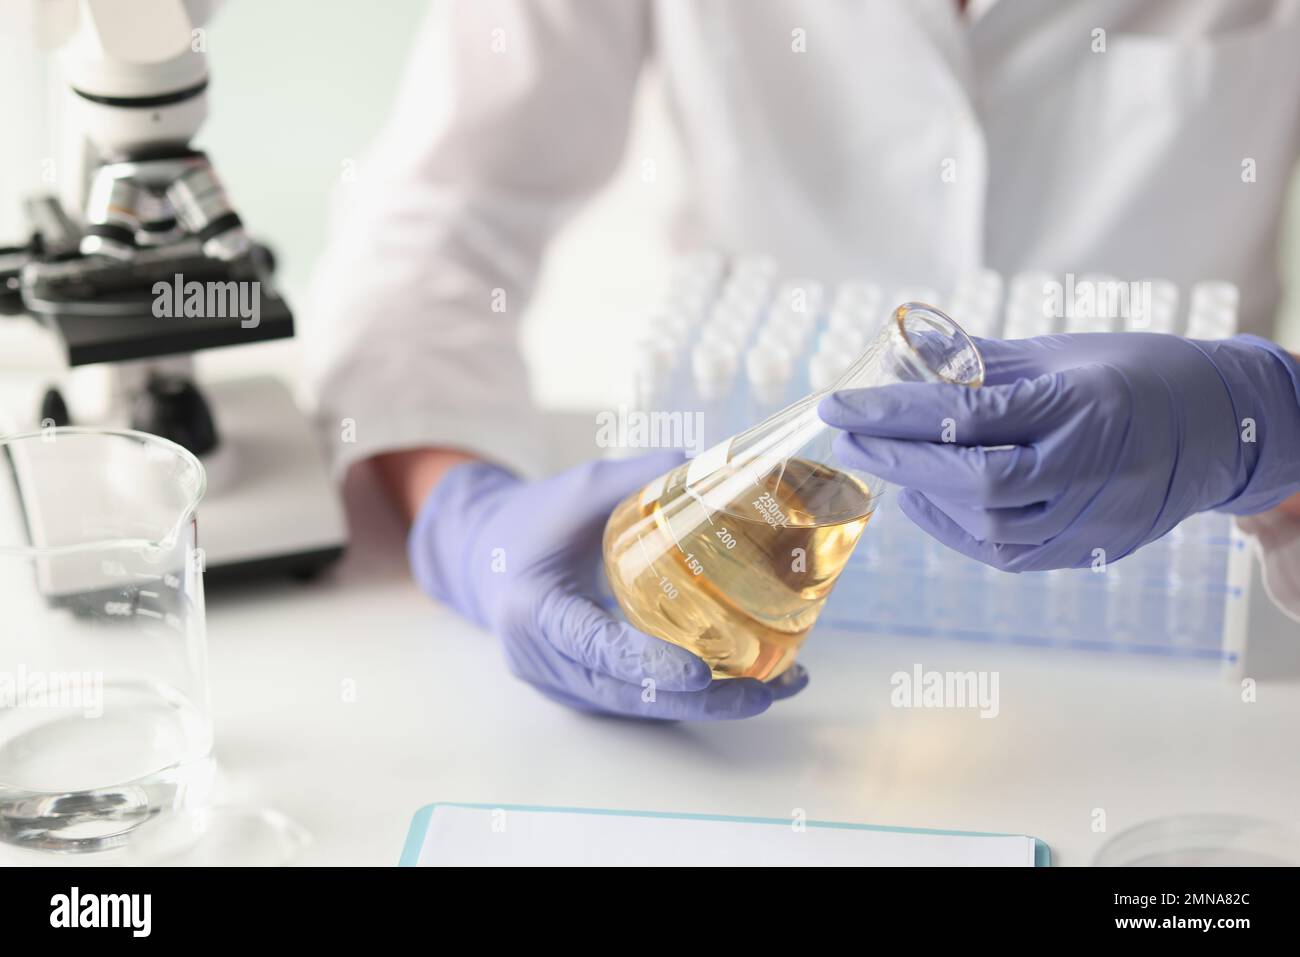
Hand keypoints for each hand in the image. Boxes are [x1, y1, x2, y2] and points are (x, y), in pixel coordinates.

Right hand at [408, 452, 808, 717]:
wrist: (485, 557)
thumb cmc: (534, 520)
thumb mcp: (581, 489)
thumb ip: (644, 480)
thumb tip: (719, 467)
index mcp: (532, 607)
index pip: (593, 644)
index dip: (646, 663)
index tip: (699, 673)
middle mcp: (541, 659)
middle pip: (626, 695)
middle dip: (699, 701)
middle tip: (764, 690)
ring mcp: (558, 684)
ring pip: (637, 708)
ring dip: (705, 706)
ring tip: (773, 688)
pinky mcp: (579, 692)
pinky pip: (636, 703)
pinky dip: (686, 699)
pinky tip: (740, 684)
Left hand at [818, 333, 1299, 571]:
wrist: (1223, 427)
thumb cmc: (1135, 374)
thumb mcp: (1060, 353)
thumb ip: (980, 365)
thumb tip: (902, 365)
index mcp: (1082, 404)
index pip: (969, 416)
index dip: (894, 413)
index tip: (838, 406)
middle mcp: (1089, 468)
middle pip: (972, 479)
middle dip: (897, 460)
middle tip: (847, 436)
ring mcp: (1092, 518)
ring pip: (986, 524)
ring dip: (922, 494)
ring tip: (886, 461)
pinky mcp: (1087, 551)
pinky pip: (1003, 552)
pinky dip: (954, 527)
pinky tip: (925, 500)